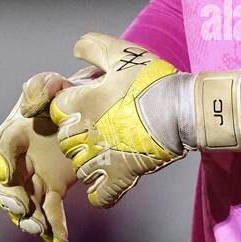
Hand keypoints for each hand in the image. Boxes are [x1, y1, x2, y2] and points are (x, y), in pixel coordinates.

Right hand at [0, 71, 85, 241]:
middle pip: (4, 184)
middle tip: (21, 209)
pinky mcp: (52, 188)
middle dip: (8, 199)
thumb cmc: (64, 95)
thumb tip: (28, 108)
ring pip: (23, 203)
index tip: (5, 173)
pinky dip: (53, 226)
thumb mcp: (53, 85)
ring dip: (27, 219)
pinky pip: (48, 211)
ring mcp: (33, 176)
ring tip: (38, 228)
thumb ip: (40, 88)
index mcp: (14, 131)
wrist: (85, 111)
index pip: (0, 146)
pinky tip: (61, 239)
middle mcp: (18, 158)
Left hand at [49, 33, 240, 210]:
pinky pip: (97, 194)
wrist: (182, 108)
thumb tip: (76, 48)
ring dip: (89, 161)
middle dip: (79, 135)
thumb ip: (94, 47)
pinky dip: (101, 190)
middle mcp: (84, 132)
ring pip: (78, 168)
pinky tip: (110, 179)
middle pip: (65, 141)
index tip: (89, 105)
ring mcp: (100, 158)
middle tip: (103, 128)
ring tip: (109, 151)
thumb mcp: (122, 53)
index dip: (71, 107)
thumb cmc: (152, 81)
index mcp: (80, 103)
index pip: (57, 110)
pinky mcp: (119, 177)